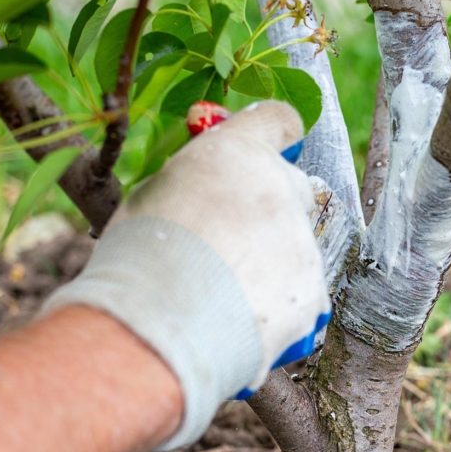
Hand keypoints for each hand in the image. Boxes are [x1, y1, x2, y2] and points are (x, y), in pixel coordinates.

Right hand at [45, 102, 330, 449]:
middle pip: (292, 191)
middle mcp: (282, 190)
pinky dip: (277, 311)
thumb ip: (199, 184)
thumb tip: (210, 190)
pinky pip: (300, 298)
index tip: (277, 147)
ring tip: (220, 300)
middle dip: (269, 213)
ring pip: (294, 250)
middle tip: (232, 246)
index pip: (279, 120)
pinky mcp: (313, 294)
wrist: (154, 331)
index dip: (279, 135)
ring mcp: (303, 244)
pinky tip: (239, 326)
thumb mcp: (154, 197)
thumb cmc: (136, 261)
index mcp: (239, 153)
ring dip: (268, 268)